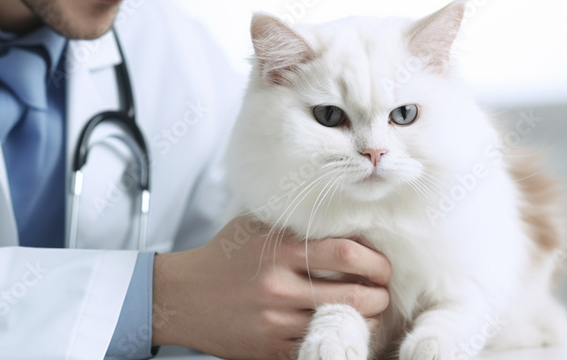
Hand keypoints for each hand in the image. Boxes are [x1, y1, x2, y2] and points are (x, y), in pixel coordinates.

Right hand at [152, 215, 391, 359]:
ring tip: (367, 312)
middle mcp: (280, 287)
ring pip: (342, 326)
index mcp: (280, 251)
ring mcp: (275, 322)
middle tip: (383, 292)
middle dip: (380, 296)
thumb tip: (344, 219)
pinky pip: (317, 348)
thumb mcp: (256, 228)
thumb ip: (295, 223)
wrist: (182, 296)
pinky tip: (340, 331)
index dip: (376, 261)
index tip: (383, 266)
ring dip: (365, 322)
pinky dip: (337, 341)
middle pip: (354, 295)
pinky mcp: (270, 349)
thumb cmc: (222, 257)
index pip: (347, 252)